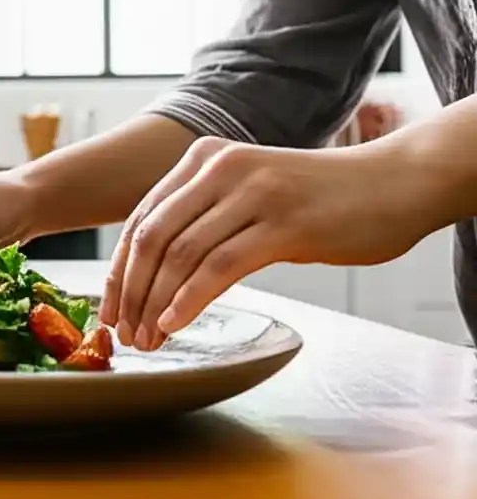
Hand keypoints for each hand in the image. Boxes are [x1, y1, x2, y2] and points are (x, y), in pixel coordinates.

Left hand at [102, 137, 433, 351]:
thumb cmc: (317, 198)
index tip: (107, 310)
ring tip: (148, 339)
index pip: (142, 219)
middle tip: (123, 333)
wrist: (391, 185)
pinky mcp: (283, 223)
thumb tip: (156, 271)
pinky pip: (220, 265)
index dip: (119, 270)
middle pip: (152, 237)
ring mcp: (253, 193)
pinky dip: (189, 299)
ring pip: (181, 254)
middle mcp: (221, 168)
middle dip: (130, 292)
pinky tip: (174, 323)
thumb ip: (205, 217)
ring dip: (155, 304)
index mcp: (203, 159)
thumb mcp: (248, 195)